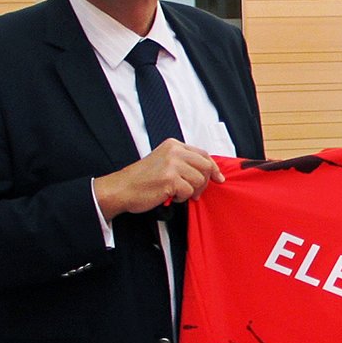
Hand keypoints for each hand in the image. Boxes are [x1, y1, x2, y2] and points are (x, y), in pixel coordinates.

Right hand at [93, 138, 221, 218]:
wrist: (123, 188)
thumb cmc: (142, 179)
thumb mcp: (164, 162)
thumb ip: (184, 162)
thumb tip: (209, 171)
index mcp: (173, 145)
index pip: (203, 154)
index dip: (213, 168)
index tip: (218, 178)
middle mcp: (174, 152)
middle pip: (206, 166)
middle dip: (204, 183)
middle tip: (195, 192)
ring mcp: (172, 164)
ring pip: (199, 180)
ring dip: (190, 191)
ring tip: (176, 192)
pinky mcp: (170, 179)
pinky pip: (189, 191)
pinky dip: (181, 197)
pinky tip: (170, 195)